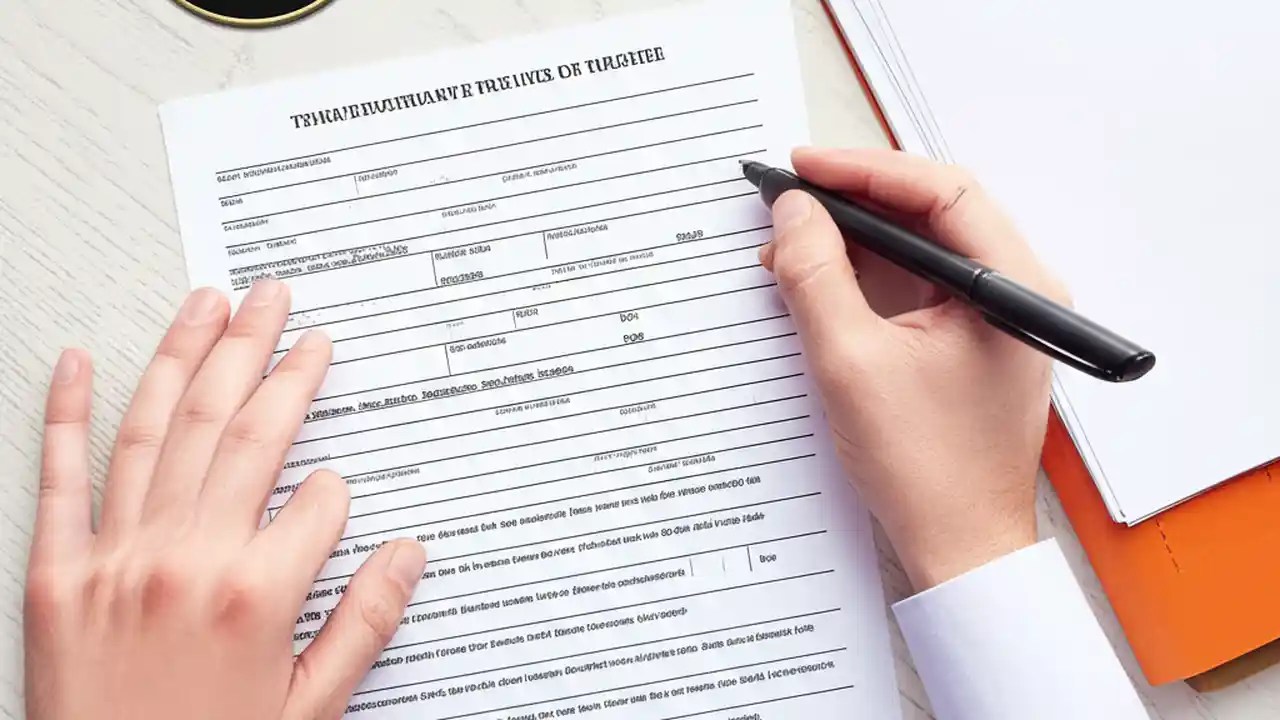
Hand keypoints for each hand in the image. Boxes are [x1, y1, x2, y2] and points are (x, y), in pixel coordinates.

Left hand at [25, 280, 426, 719]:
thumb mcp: (310, 710)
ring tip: (211, 304)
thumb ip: (365, 624)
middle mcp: (185, 560)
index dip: (337, 491)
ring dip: (189, 357)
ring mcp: (116, 559)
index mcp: (255, 593)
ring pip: (160, 430)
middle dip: (267, 354)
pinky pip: (61, 477)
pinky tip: (77, 363)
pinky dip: (65, 414)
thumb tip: (407, 554)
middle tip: (279, 301)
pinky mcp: (56, 575)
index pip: (319, 500)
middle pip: (241, 430)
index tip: (337, 487)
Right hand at [760, 147, 1067, 590]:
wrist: (959, 546)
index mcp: (1011, 287)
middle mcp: (1014, 292)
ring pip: (919, 247)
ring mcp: (992, 317)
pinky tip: (817, 278)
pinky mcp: (968, 340)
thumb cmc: (925, 469)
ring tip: (789, 239)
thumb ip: (816, 276)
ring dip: (855, 239)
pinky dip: (865, 276)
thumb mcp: (850, 361)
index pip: (941, 191)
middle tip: (791, 194)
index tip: (804, 168)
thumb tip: (793, 213)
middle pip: (931, 211)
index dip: (864, 170)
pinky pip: (914, 285)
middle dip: (855, 200)